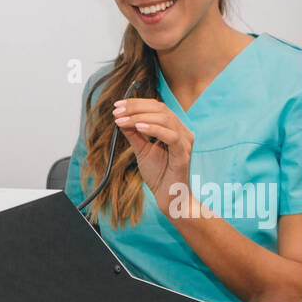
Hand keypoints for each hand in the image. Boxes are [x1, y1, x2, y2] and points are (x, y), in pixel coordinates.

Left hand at [112, 97, 193, 215]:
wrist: (170, 197)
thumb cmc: (159, 175)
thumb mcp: (142, 150)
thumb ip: (133, 135)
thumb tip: (121, 119)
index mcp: (173, 128)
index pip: (156, 107)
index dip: (136, 104)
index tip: (117, 106)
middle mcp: (182, 131)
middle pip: (160, 109)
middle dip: (136, 108)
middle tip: (116, 111)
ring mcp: (184, 141)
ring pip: (165, 119)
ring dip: (140, 117)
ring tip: (122, 120)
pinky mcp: (183, 153)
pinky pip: (170, 136)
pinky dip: (154, 129)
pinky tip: (138, 128)